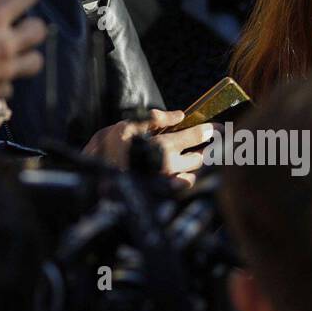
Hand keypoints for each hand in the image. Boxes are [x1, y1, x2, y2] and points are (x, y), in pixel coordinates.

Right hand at [83, 108, 213, 182]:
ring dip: (197, 167)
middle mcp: (168, 167)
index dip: (210, 130)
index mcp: (161, 146)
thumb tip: (179, 115)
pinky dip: (186, 180)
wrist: (93, 181)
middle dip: (206, 150)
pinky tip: (182, 173)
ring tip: (196, 158)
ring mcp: (166, 184)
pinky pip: (181, 189)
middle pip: (201, 158)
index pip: (196, 136)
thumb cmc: (108, 150)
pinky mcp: (161, 196)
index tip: (217, 127)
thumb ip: (154, 118)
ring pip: (193, 175)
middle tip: (209, 143)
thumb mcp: (126, 125)